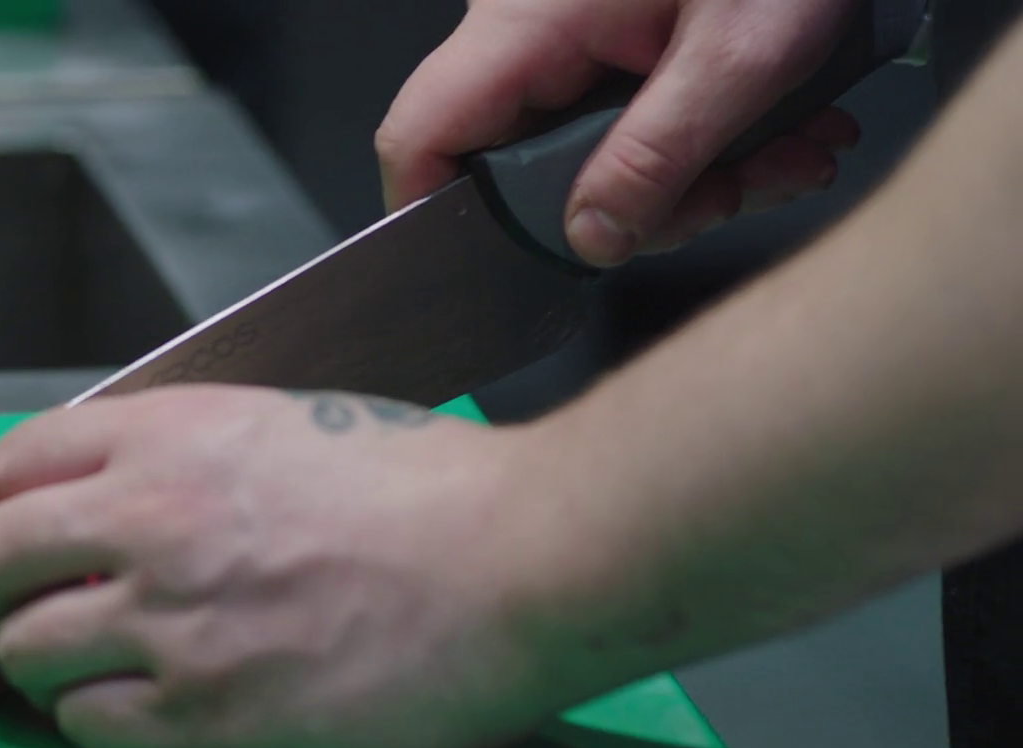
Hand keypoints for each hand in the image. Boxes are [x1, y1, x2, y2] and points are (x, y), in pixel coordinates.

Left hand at [0, 386, 604, 747]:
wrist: (523, 558)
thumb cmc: (432, 488)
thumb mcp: (286, 423)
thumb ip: (182, 456)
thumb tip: (104, 503)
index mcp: (168, 434)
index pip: (8, 468)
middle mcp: (149, 517)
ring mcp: (172, 620)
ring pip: (26, 655)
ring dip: (27, 676)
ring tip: (57, 688)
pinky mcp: (208, 713)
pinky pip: (88, 730)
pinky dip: (87, 728)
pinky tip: (125, 721)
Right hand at [376, 0, 862, 265]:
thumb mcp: (741, 54)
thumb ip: (658, 157)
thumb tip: (593, 239)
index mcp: (525, 24)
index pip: (422, 136)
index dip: (442, 214)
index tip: (512, 263)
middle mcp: (529, 27)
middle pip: (523, 165)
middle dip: (636, 203)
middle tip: (727, 195)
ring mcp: (570, 30)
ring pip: (592, 151)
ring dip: (692, 175)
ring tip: (786, 152)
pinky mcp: (613, 32)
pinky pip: (631, 114)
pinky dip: (705, 136)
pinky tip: (780, 127)